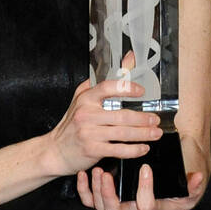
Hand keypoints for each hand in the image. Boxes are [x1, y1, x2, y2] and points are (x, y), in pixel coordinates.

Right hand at [45, 78, 161, 176]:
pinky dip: (134, 150)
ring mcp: (89, 133)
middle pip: (122, 115)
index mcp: (86, 98)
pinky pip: (118, 149)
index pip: (107, 88)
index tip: (141, 91)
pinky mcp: (92, 150)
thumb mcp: (82, 100)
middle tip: (155, 119)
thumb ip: (103, 83)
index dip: (126, 88)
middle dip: (143, 119)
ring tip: (155, 133)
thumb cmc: (72, 124)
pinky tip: (143, 148)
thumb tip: (128, 59)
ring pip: (123, 133)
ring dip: (143, 134)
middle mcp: (87, 114)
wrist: (55, 151)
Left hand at [76, 163, 206, 209]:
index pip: (147, 206)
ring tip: (97, 171)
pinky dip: (85, 190)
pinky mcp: (109, 201)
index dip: (145, 189)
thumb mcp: (191, 190)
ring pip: (102, 207)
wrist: (169, 194)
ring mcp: (121, 208)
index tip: (146, 168)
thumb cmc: (179, 192)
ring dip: (96, 190)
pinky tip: (84, 174)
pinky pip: (92, 202)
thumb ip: (194, 186)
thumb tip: (196, 178)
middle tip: (106, 174)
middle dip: (108, 194)